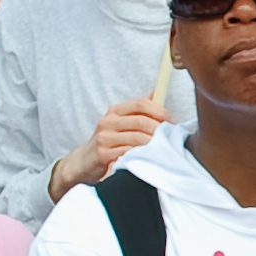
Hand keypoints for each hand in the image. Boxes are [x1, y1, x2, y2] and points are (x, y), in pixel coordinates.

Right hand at [52, 99, 168, 198]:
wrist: (83, 162)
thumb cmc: (107, 141)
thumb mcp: (119, 123)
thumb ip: (136, 110)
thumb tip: (155, 93)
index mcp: (115, 111)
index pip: (141, 104)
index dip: (159, 111)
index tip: (172, 121)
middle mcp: (108, 121)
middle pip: (141, 121)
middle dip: (160, 129)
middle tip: (171, 137)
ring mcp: (105, 138)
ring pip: (137, 138)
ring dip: (154, 144)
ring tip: (164, 148)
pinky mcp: (103, 154)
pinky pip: (129, 153)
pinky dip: (142, 155)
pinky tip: (150, 157)